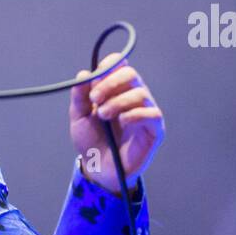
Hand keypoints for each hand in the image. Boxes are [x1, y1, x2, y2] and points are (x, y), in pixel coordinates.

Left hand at [68, 53, 164, 196]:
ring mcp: (146, 111)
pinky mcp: (155, 129)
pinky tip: (122, 122)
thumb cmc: (91, 141)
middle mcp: (133, 96)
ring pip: (140, 93)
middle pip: (130, 74)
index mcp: (116, 90)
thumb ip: (80, 97)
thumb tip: (83, 74)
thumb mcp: (79, 117)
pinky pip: (151, 113)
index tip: (93, 80)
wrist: (98, 168)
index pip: (119, 65)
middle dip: (110, 83)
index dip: (107, 67)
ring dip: (118, 102)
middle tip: (95, 99)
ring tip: (103, 115)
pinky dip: (134, 115)